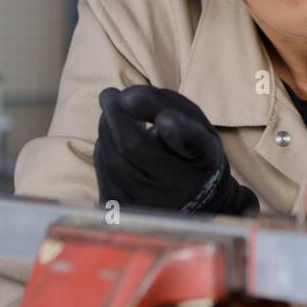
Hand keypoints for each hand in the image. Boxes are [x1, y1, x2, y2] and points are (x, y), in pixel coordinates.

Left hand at [93, 85, 258, 215]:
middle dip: (114, 114)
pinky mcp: (127, 212)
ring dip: (106, 129)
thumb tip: (122, 97)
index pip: (191, 145)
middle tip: (109, 94)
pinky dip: (103, 149)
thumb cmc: (190, 149)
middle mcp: (180, 187)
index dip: (179, 132)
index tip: (165, 119)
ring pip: (113, 159)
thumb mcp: (193, 121)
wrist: (198, 200)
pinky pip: (104, 173)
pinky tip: (112, 140)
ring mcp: (151, 204)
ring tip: (111, 113)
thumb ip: (162, 102)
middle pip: (134, 146)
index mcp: (202, 157)